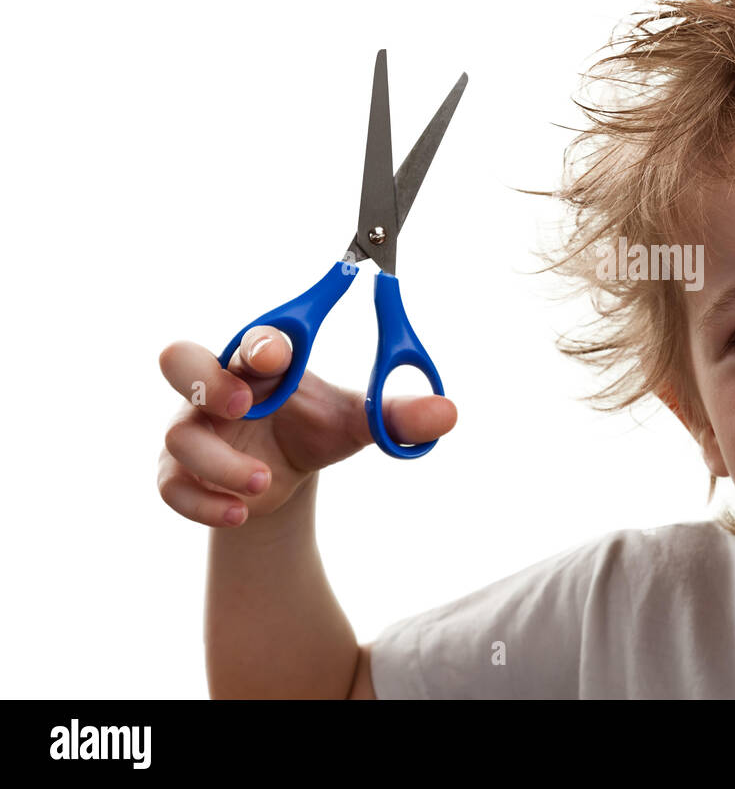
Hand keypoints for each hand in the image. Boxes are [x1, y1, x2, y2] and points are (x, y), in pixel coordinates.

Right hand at [157, 326, 456, 526]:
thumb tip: (447, 413)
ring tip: (260, 481)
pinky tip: (238, 513)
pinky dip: (202, 503)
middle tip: (242, 404)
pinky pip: (170, 486)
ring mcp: (192, 430)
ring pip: (179, 435)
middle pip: (178, 358)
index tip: (284, 353)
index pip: (251, 337)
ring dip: (219, 460)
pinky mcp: (179, 474)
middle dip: (206, 378)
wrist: (284, 476)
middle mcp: (218, 387)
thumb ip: (396, 415)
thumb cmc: (314, 427)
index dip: (262, 342)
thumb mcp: (358, 421)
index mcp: (261, 359)